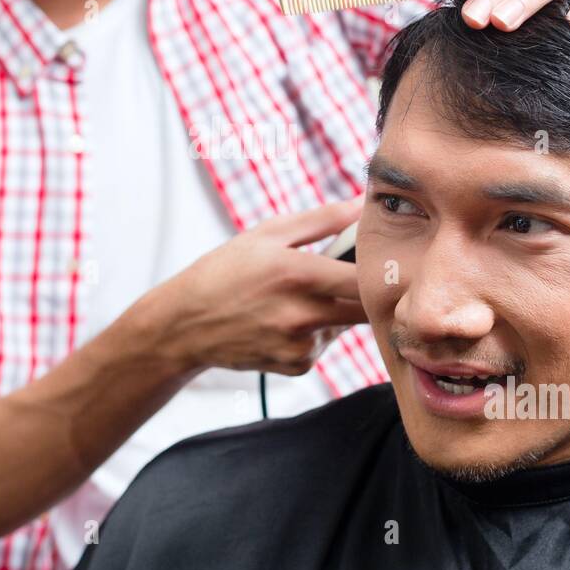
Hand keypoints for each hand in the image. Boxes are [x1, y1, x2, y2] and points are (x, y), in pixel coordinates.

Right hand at [145, 197, 368, 375]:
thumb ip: (322, 219)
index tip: (385, 259)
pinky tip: (286, 320)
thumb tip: (361, 203)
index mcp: (297, 273)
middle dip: (366, 292)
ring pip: (345, 325)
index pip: (364, 277)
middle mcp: (302, 314)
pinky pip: (324, 344)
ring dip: (337, 310)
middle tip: (350, 275)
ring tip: (301, 297)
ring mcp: (300, 344)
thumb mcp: (267, 234)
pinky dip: (315, 331)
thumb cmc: (225, 270)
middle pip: (366, 308)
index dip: (381, 268)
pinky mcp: (298, 365)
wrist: (185, 325)